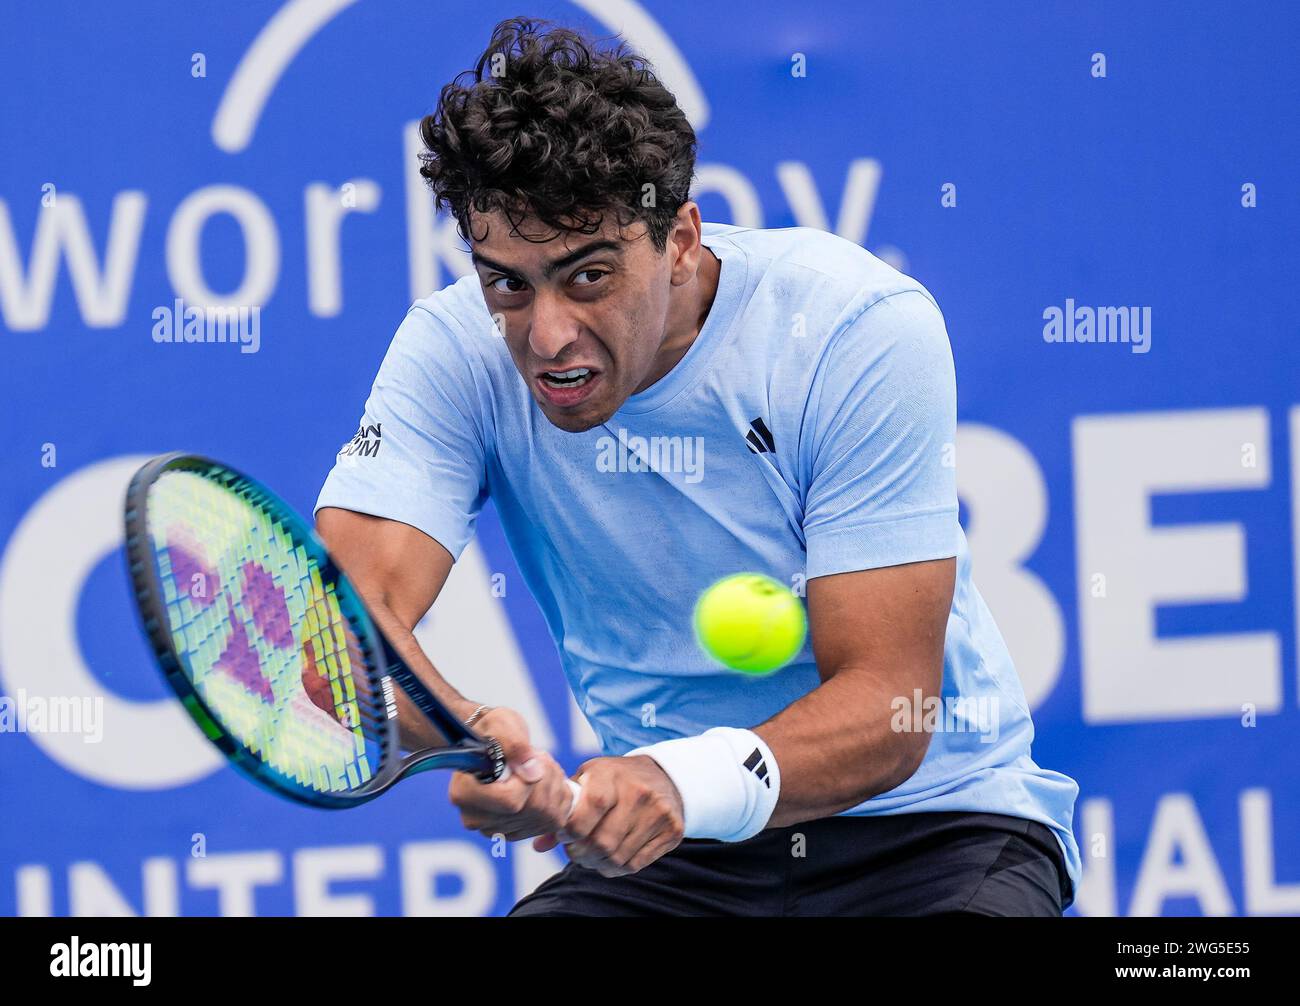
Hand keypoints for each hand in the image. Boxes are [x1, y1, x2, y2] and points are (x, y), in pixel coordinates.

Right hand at [448, 707, 575, 840]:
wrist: (493, 744)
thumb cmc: (494, 731)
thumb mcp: (502, 725)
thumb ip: (515, 745)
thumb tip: (533, 774)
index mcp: (464, 793)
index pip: (510, 801)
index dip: (530, 781)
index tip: (531, 758)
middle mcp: (476, 818)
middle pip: (531, 811)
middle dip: (547, 780)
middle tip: (542, 757)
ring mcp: (496, 829)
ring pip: (545, 818)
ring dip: (555, 787)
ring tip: (543, 766)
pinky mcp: (516, 833)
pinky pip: (552, 823)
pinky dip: (559, 800)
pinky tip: (548, 782)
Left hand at [534, 755, 684, 877]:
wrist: (664, 775)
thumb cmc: (616, 778)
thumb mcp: (589, 778)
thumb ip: (565, 807)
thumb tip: (539, 845)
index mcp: (613, 775)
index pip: (590, 808)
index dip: (572, 829)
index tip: (564, 834)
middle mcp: (639, 793)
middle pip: (602, 841)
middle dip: (581, 853)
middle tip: (575, 851)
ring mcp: (658, 813)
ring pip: (617, 857)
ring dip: (597, 863)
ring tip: (590, 856)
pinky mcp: (671, 831)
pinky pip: (636, 864)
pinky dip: (616, 868)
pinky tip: (609, 858)